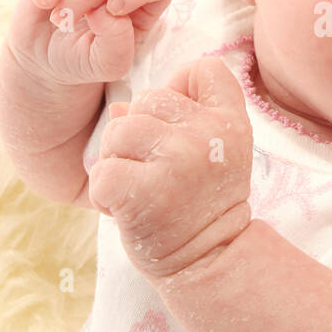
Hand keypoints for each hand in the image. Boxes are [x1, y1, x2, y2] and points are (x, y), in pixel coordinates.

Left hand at [88, 56, 254, 279]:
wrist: (209, 262)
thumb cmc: (202, 205)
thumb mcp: (210, 154)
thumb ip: (176, 121)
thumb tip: (118, 109)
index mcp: (230, 122)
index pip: (204, 69)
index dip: (180, 90)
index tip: (180, 128)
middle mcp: (208, 135)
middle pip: (147, 99)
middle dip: (138, 135)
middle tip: (154, 173)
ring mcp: (177, 161)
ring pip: (118, 130)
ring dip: (116, 162)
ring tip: (137, 191)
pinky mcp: (144, 191)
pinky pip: (101, 171)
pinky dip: (103, 194)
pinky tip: (122, 209)